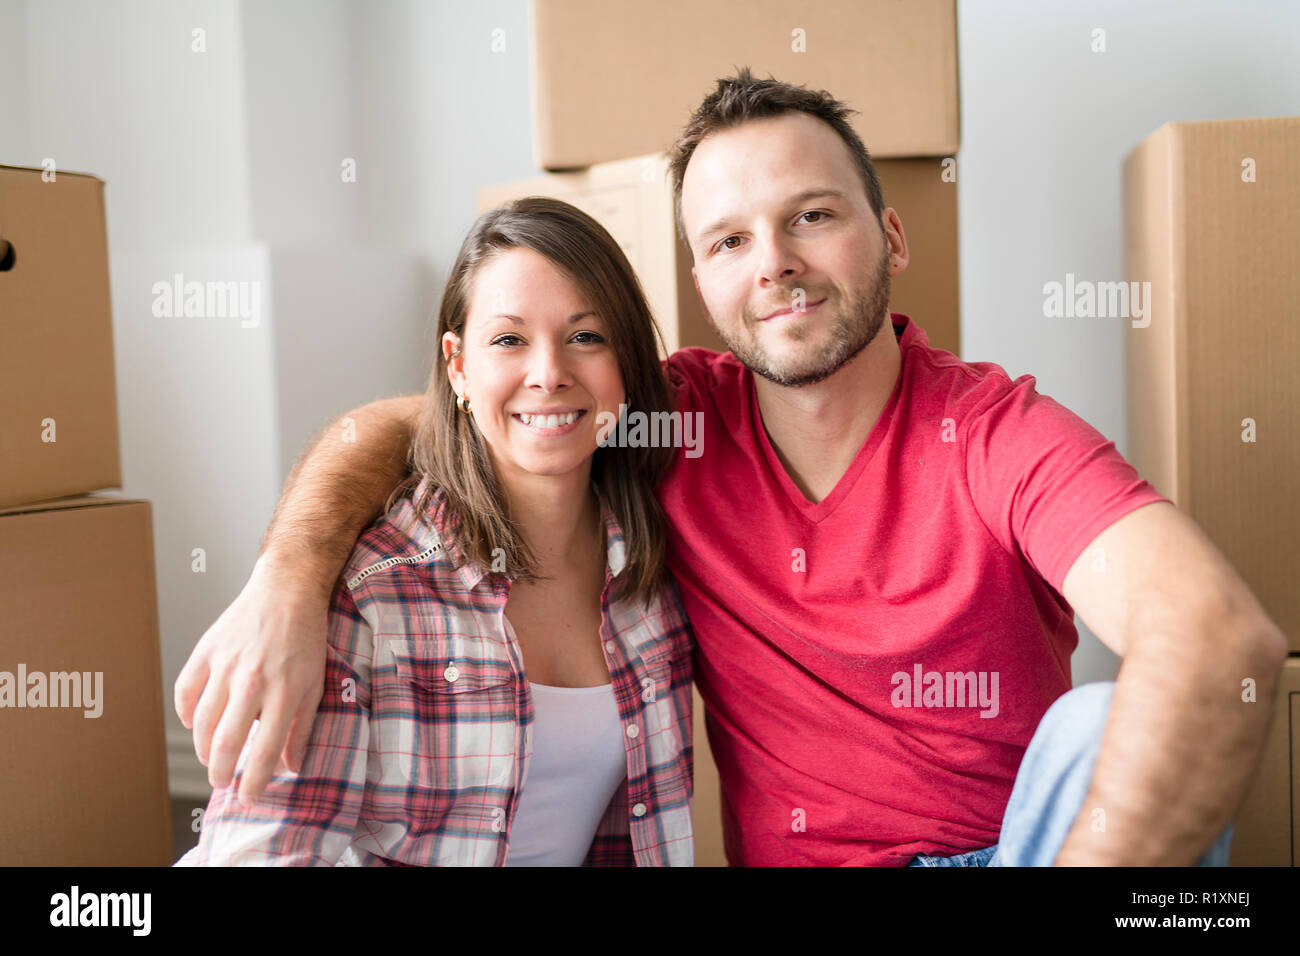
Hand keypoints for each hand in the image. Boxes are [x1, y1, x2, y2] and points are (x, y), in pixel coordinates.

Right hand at [174, 554, 328, 806]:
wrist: (287, 590)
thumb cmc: (305, 637)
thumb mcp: (316, 684)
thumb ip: (302, 728)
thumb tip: (292, 767)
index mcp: (284, 692)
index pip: (263, 752)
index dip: (254, 783)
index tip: (249, 798)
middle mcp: (252, 681)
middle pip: (225, 743)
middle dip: (219, 772)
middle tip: (221, 782)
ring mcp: (225, 665)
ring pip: (200, 723)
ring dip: (201, 749)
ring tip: (209, 759)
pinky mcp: (206, 651)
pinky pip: (184, 692)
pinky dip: (184, 714)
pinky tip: (193, 724)